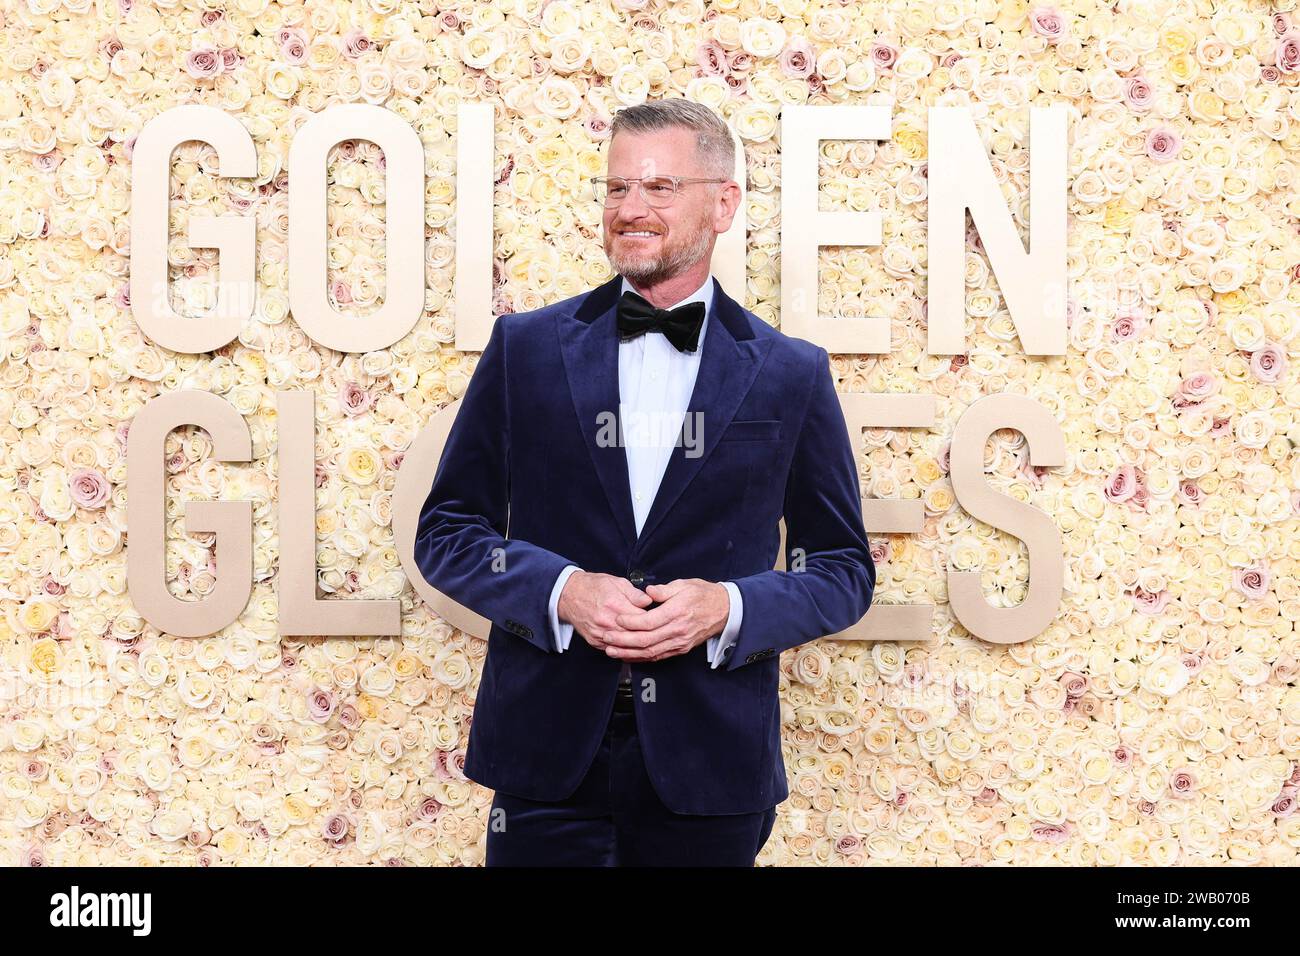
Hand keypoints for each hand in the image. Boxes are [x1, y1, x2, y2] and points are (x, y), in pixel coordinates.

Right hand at [557, 571, 654, 652]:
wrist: (569, 595)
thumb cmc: (593, 586)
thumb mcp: (617, 582)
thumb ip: (635, 594)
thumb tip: (649, 601)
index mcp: (615, 605)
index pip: (642, 619)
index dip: (654, 620)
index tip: (660, 619)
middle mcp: (607, 621)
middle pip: (635, 635)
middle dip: (648, 634)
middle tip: (657, 633)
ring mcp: (600, 634)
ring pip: (625, 646)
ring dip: (637, 645)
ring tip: (648, 642)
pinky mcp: (595, 641)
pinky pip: (614, 650)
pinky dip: (624, 649)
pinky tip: (633, 647)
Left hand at [600, 578, 730, 663]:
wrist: (725, 610)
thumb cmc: (703, 595)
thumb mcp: (684, 584)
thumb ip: (664, 590)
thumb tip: (647, 591)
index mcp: (677, 612)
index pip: (649, 621)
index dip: (630, 621)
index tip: (617, 618)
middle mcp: (678, 630)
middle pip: (646, 640)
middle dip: (623, 641)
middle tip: (607, 638)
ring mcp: (679, 642)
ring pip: (650, 652)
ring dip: (629, 653)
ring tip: (612, 651)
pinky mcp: (680, 648)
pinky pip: (658, 656)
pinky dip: (642, 658)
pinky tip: (629, 656)